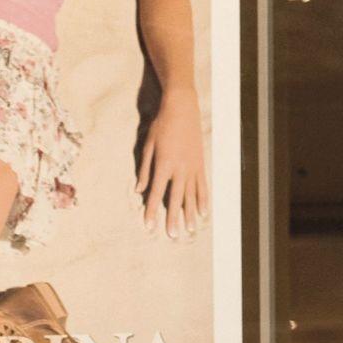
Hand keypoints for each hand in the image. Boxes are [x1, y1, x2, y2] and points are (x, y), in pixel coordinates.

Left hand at [138, 88, 206, 238]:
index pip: (156, 193)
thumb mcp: (147, 145)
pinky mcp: (200, 163)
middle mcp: (179, 168)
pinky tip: (203, 213)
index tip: (149, 226)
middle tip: (172, 236)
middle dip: (173, 218)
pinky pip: (202, 185)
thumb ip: (144, 169)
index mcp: (163, 164)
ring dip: (190, 213)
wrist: (182, 106)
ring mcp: (192, 166)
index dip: (152, 210)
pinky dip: (203, 199)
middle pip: (176, 198)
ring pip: (191, 195)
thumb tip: (139, 190)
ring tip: (190, 230)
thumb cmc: (161, 124)